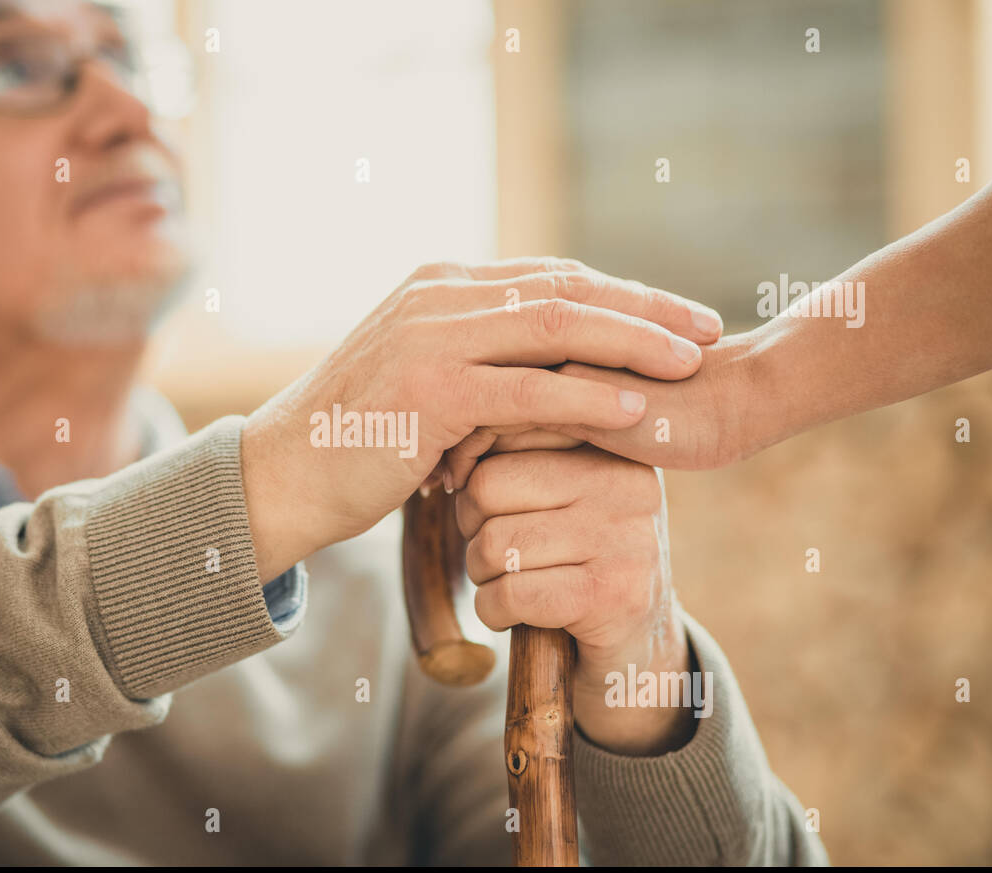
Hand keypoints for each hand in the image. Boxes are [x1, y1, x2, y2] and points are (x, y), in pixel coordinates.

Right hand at [241, 257, 723, 582]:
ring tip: (692, 364)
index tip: (678, 318)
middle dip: (647, 309)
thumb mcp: (418, 380)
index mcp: (439, 287)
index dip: (621, 295)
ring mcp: (433, 336)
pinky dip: (588, 396)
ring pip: (557, 327)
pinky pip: (529, 388)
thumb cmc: (356, 440)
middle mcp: (439, 296)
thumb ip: (474, 358)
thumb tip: (539, 366)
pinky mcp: (432, 387)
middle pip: (566, 290)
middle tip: (708, 330)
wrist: (283, 476)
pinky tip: (636, 408)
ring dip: (634, 344)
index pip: (550, 278)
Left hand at [454, 443, 697, 755]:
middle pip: (488, 486)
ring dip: (482, 575)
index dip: (473, 473)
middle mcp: (628, 482)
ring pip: (494, 544)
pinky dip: (492, 612)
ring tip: (512, 582)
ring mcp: (627, 539)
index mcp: (612, 445)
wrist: (636, 651)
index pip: (506, 427)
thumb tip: (452, 442)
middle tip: (499, 553)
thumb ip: (518, 453)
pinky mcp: (614, 595)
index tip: (489, 507)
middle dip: (472, 529)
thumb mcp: (561, 494)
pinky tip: (516, 615)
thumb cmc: (577, 562)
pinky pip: (511, 594)